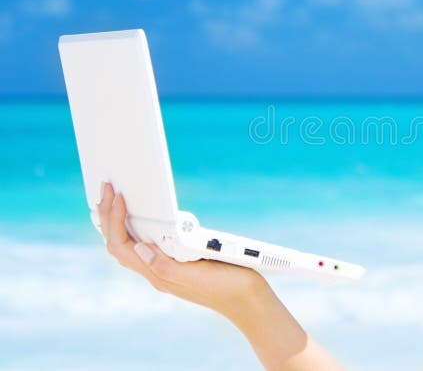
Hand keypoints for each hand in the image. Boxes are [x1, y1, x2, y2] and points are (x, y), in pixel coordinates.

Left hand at [98, 181, 271, 322]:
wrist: (248, 301)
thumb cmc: (227, 287)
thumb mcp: (196, 275)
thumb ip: (166, 265)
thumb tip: (140, 248)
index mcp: (158, 274)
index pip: (122, 246)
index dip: (115, 219)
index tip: (119, 196)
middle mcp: (157, 272)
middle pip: (119, 245)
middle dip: (107, 217)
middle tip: (106, 189)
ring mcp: (167, 269)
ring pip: (129, 246)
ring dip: (117, 223)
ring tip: (113, 201)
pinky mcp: (179, 264)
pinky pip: (147, 246)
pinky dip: (136, 229)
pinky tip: (143, 220)